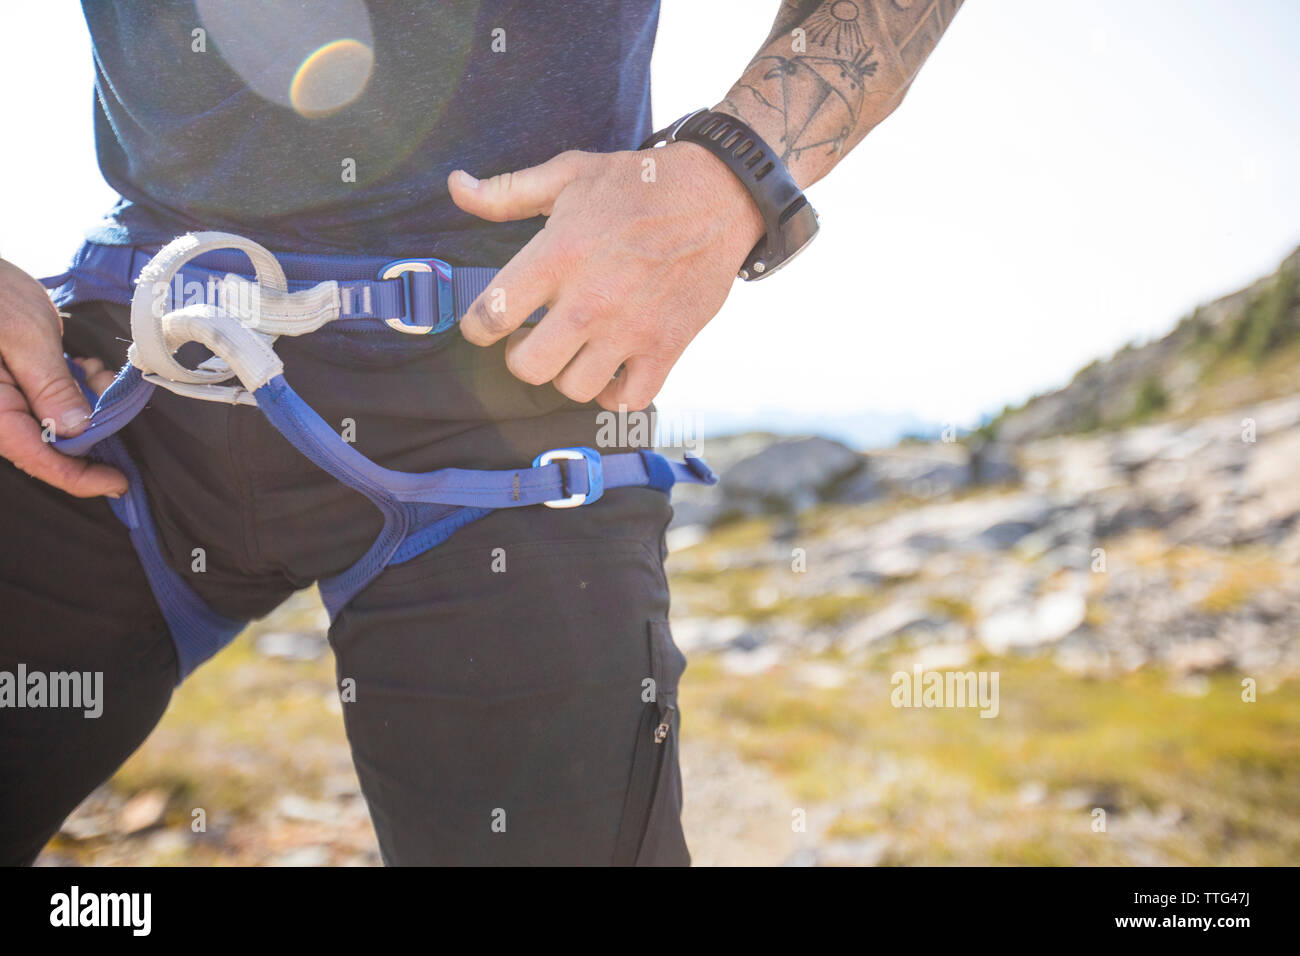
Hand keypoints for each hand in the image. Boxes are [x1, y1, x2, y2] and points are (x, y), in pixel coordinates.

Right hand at [0, 257, 124, 496]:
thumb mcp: (24, 335)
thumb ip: (50, 385)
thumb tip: (75, 430)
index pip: (36, 458)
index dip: (79, 477)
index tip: (118, 483)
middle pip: (49, 446)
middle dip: (93, 430)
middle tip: (116, 398)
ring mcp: (6, 398)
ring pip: (56, 424)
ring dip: (89, 407)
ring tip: (101, 374)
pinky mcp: (15, 384)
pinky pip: (50, 402)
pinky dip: (78, 390)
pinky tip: (88, 367)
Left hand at [448, 142, 764, 409]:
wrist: (717, 195)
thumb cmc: (637, 183)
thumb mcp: (568, 174)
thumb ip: (507, 192)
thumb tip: (456, 187)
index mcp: (559, 255)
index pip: (493, 314)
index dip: (477, 326)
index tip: (486, 324)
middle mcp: (591, 300)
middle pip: (528, 366)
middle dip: (520, 356)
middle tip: (531, 338)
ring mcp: (630, 330)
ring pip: (574, 388)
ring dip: (565, 373)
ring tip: (572, 351)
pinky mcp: (666, 347)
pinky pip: (627, 400)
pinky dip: (612, 395)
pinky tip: (609, 372)